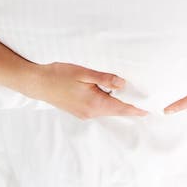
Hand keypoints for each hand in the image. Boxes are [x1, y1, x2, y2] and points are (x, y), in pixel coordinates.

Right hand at [22, 61, 148, 119]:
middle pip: (115, 111)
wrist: (37, 83)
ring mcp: (83, 113)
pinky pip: (98, 109)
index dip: (136, 109)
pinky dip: (107, 104)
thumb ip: (105, 78)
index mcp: (94, 104)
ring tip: (131, 96)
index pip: (121, 108)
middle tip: (144, 101)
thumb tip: (123, 84)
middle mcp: (90, 112)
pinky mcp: (78, 111)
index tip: (149, 109)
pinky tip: (110, 95)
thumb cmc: (59, 74)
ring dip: (118, 105)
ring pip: (107, 110)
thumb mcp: (84, 73)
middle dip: (130, 107)